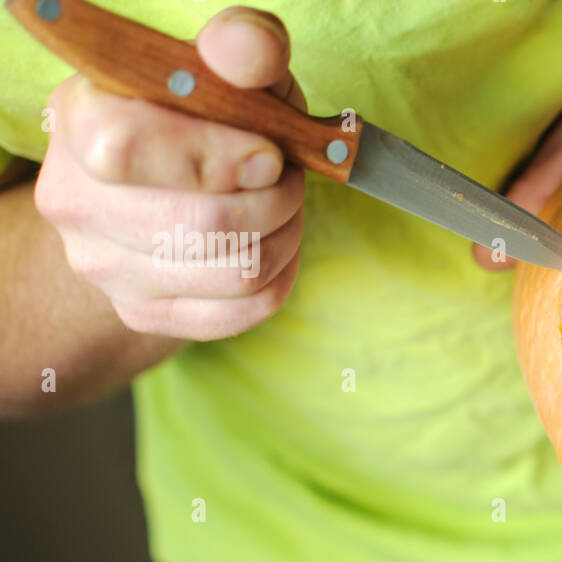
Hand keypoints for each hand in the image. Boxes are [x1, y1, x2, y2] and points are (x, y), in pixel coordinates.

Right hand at [33, 6, 304, 340]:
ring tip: (285, 209)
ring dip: (286, 237)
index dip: (217, 158)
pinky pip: (242, 312)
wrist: (158, 187)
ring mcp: (103, 266)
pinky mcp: (141, 312)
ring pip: (234, 272)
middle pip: (202, 225)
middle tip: (287, 178)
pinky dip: (281, 278)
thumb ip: (240, 49)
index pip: (128, 149)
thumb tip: (250, 51)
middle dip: (277, 201)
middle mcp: (74, 199)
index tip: (266, 154)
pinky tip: (276, 246)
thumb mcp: (219, 71)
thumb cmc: (198, 119)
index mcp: (81, 121)